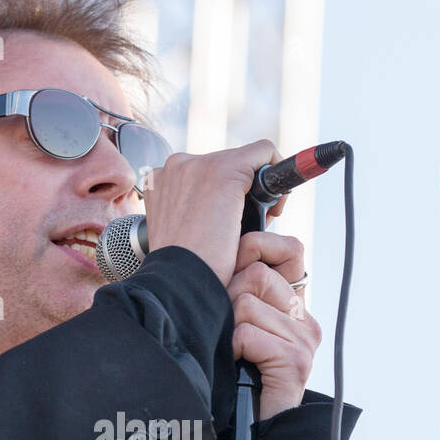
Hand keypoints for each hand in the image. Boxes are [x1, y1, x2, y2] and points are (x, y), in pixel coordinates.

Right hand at [143, 139, 288, 288]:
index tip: (235, 222)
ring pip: (246, 160)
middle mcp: (175, 166)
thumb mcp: (180, 238)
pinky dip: (278, 174)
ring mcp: (197, 165)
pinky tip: (275, 207)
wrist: (180, 286)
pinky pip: (264, 153)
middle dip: (245, 193)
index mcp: (161, 183)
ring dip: (259, 188)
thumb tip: (219, 212)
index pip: (204, 175)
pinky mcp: (224, 170)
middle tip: (252, 227)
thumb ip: (192, 216)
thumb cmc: (183, 275)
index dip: (227, 197)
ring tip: (262, 222)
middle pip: (226, 164)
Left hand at [227, 231, 320, 420]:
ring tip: (235, 354)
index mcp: (295, 306)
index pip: (289, 250)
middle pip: (256, 274)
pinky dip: (233, 349)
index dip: (254, 251)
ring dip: (228, 330)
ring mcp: (305, 340)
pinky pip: (246, 333)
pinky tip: (238, 366)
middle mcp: (306, 319)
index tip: (232, 275)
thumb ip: (240, 290)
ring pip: (246, 303)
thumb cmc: (233, 379)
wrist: (251, 434)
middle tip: (228, 332)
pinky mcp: (295, 361)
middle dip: (228, 299)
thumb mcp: (237, 326)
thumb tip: (227, 249)